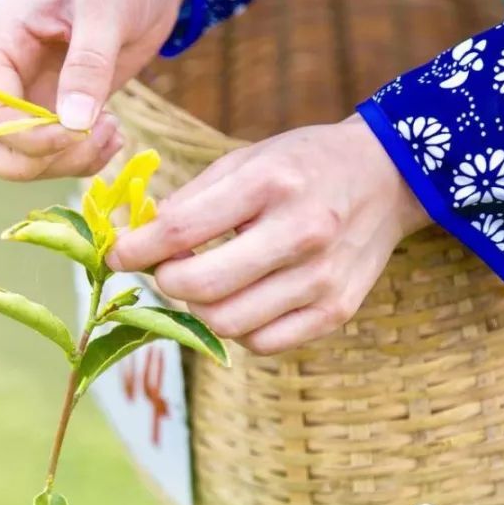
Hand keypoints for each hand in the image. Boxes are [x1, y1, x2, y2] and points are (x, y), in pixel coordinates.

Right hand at [0, 0, 185, 180]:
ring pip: (17, 157)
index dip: (26, 136)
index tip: (77, 130)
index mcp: (0, 41)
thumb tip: (72, 123)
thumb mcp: (105, 10)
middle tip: (84, 143)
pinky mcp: (57, 108)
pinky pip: (52, 153)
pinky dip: (80, 159)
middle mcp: (5, 72)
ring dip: (63, 163)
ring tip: (111, 134)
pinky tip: (113, 135)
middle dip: (32, 161)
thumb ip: (87, 66)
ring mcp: (28, 93)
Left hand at [107, 116, 430, 354]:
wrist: (387, 176)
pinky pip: (264, 343)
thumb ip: (189, 200)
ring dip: (197, 309)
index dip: (135, 250)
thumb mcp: (245, 160)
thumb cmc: (303, 165)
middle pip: (201, 286)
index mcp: (269, 184)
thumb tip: (132, 238)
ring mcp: (323, 278)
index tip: (116, 255)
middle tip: (161, 269)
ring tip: (200, 283)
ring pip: (228, 323)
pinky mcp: (338, 310)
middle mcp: (301, 232)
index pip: (181, 230)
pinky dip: (237, 328)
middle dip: (164, 283)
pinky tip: (239, 300)